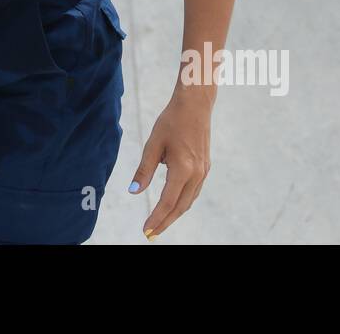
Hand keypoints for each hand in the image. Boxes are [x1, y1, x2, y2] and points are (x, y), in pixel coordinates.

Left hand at [129, 90, 212, 239]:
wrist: (195, 105)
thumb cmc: (171, 121)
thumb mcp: (153, 144)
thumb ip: (144, 170)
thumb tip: (134, 192)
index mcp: (183, 169)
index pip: (167, 202)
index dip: (156, 218)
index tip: (146, 231)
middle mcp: (197, 174)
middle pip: (180, 207)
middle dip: (165, 222)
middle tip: (150, 234)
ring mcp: (203, 172)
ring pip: (188, 201)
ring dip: (174, 214)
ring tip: (159, 223)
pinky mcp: (205, 167)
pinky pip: (193, 192)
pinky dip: (182, 203)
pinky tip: (172, 205)